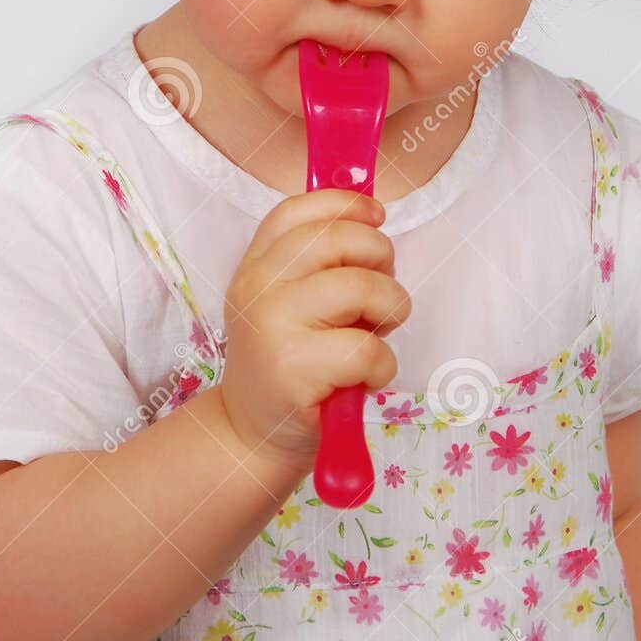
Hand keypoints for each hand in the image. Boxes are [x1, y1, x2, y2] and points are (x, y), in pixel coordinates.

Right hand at [219, 189, 410, 466]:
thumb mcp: (289, 304)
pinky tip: (366, 378)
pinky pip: (367, 349)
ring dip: (390, 309)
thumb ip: (318, 263)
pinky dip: (383, 365)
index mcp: (255, 266)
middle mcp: (257, 287)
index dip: (344, 203)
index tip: (377, 216)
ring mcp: (271, 326)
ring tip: (377, 334)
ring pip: (360, 287)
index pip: (297, 211)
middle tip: (383, 293)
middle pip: (338, 239)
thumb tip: (371, 213)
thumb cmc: (288, 365)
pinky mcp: (293, 369)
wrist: (250, 437)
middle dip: (381, 258)